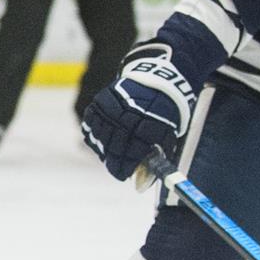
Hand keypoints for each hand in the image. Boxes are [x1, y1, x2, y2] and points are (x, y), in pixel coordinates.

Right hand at [81, 42, 197, 180]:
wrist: (154, 79)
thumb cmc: (164, 109)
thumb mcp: (168, 132)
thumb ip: (157, 155)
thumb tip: (145, 180)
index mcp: (144, 126)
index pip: (130, 155)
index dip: (125, 168)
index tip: (124, 175)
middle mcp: (124, 118)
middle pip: (113, 149)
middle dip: (115, 162)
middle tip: (118, 168)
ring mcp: (109, 110)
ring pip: (100, 139)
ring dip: (105, 149)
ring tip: (112, 153)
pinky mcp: (99, 103)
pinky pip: (91, 126)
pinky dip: (96, 135)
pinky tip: (104, 139)